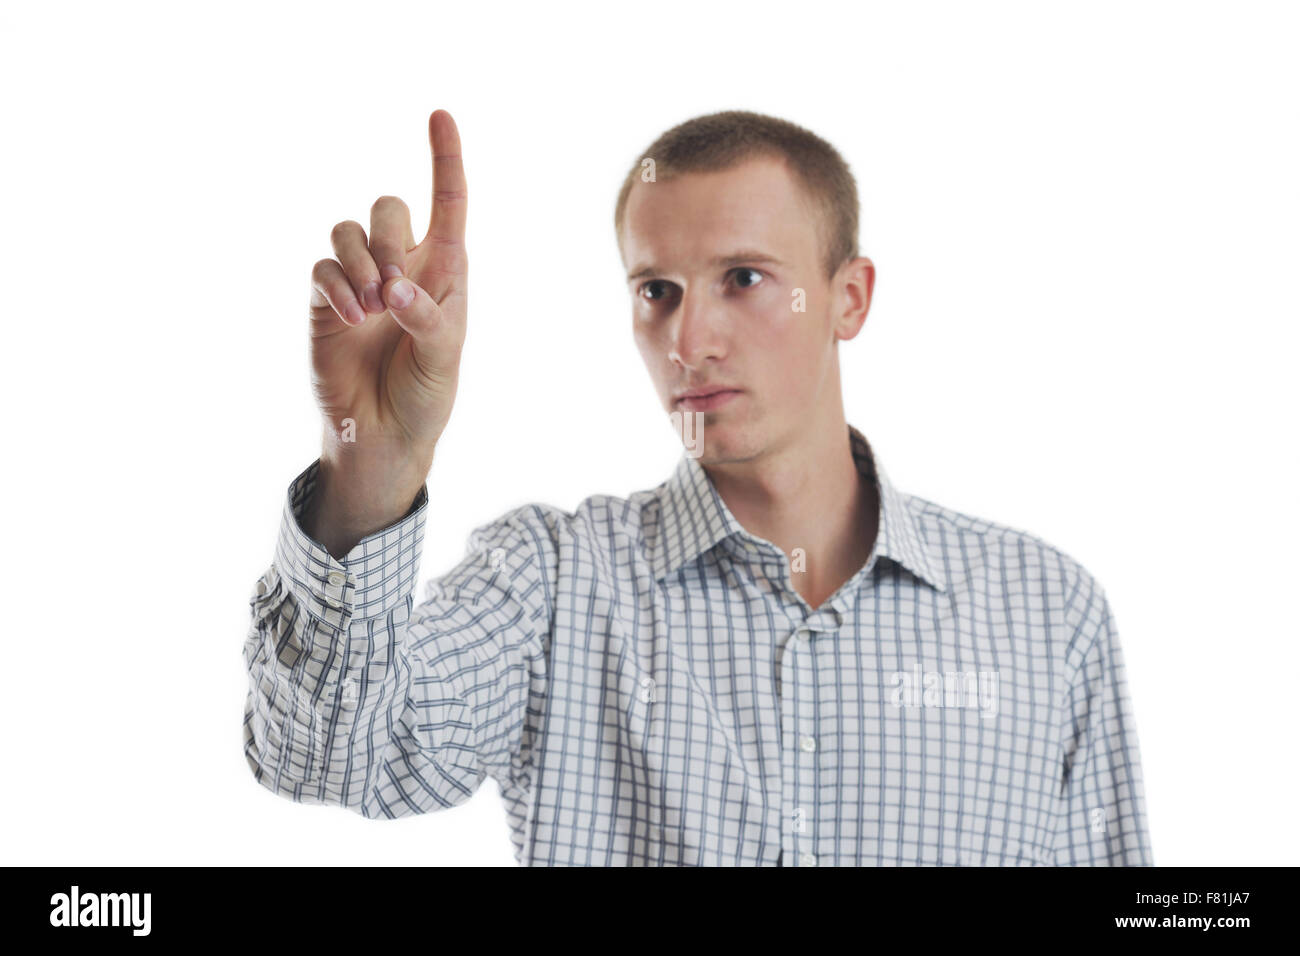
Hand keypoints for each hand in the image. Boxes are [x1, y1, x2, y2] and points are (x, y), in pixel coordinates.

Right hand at [303, 109, 466, 552]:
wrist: (384, 434)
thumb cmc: (426, 392)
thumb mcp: (444, 357)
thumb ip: (427, 317)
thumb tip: (392, 288)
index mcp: (444, 270)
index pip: (448, 203)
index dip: (444, 159)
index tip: (440, 114)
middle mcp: (401, 265)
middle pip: (388, 207)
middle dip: (389, 239)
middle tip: (393, 292)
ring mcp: (359, 280)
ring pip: (348, 230)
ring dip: (361, 261)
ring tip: (372, 308)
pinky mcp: (325, 300)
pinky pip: (323, 266)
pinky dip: (337, 286)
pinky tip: (352, 318)